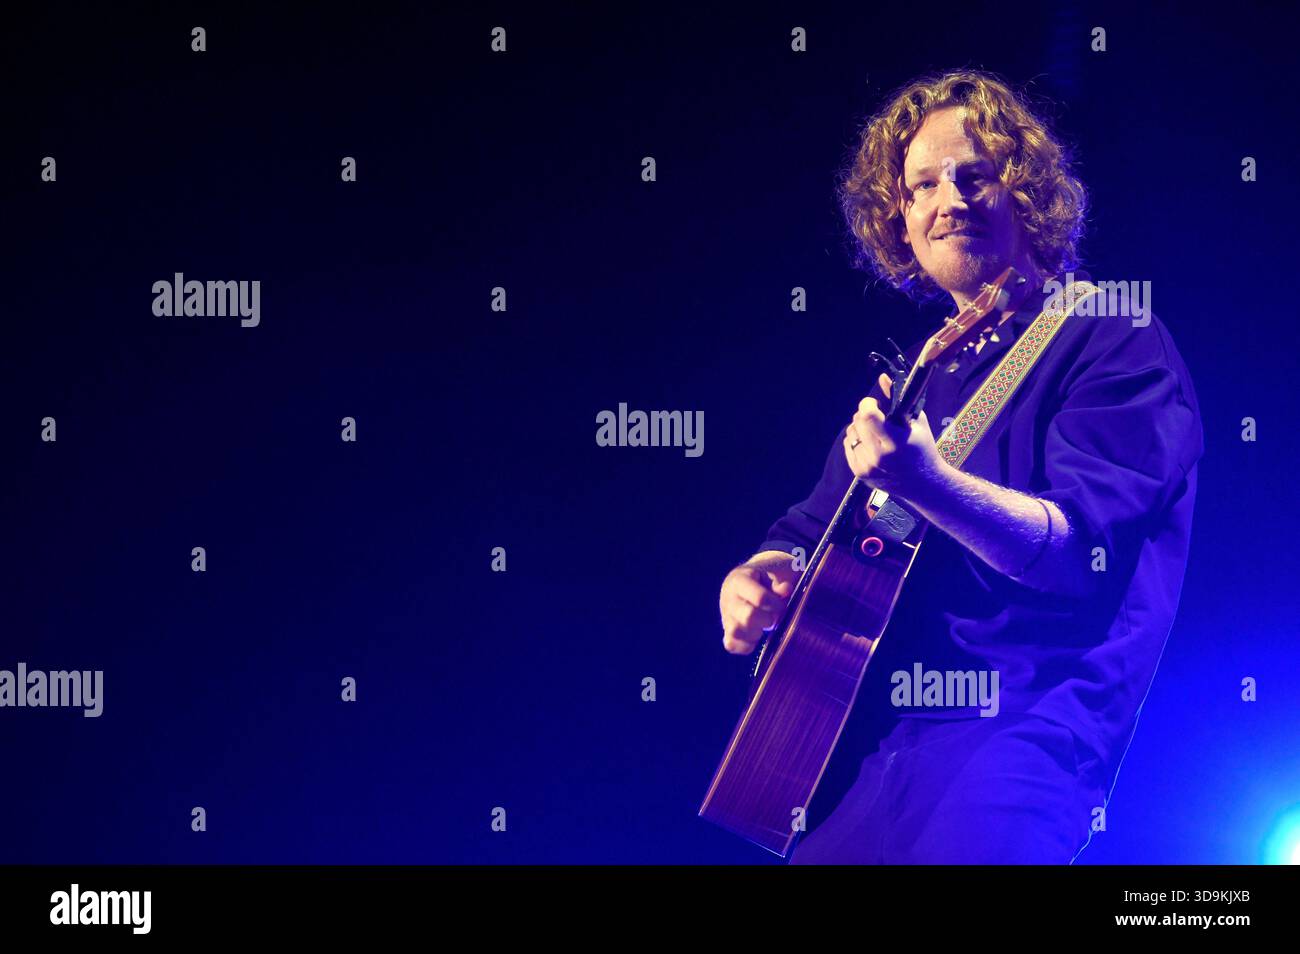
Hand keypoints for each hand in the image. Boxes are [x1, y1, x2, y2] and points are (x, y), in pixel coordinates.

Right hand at [719, 562, 794, 654]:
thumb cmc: (765, 578)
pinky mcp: (726, 631)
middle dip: (766, 620)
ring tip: (762, 628)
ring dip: (755, 633)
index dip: (776, 605)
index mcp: (739, 580)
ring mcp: (725, 616)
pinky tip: (756, 637)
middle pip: (748, 617)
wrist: (746, 583)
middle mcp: (728, 598)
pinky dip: (746, 645)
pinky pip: (731, 645)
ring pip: (736, 632)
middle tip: (772, 617)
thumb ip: (781, 582)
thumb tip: (786, 589)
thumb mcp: (774, 572)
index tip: (782, 605)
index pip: (760, 598)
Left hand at [844, 373, 945, 498]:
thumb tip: (882, 378)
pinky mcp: (860, 474)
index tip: (873, 403)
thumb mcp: (917, 422)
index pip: (868, 415)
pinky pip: (848, 446)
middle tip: (876, 417)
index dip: (868, 404)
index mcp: (895, 442)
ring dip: (860, 428)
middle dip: (864, 414)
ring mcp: (867, 467)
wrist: (924, 483)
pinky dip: (857, 441)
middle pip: (857, 422)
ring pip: (850, 433)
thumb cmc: (922, 449)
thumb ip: (898, 399)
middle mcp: (878, 456)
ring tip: (875, 432)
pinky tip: (871, 444)